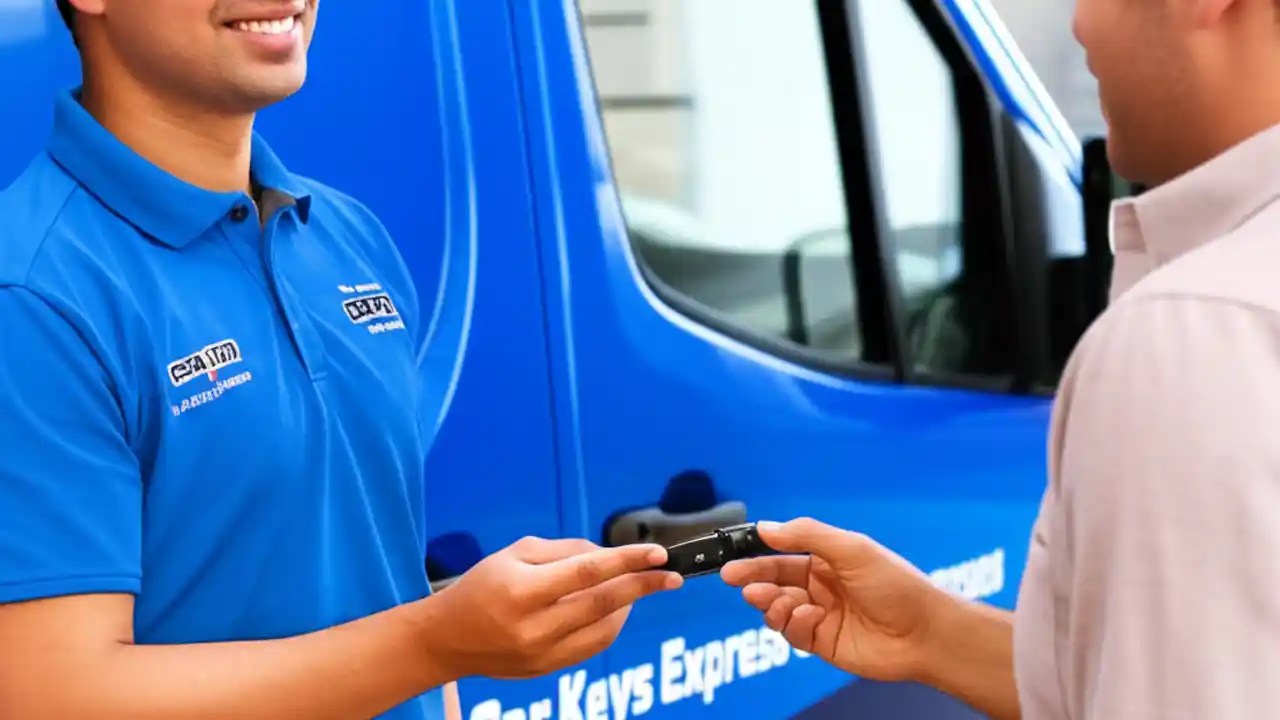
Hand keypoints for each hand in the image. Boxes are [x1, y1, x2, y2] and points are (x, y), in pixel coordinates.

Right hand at [429, 537, 682, 679]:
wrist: (447, 639)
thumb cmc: (483, 586)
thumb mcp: (515, 553)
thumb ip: (565, 550)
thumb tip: (608, 554)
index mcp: (522, 590)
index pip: (587, 572)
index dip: (627, 561)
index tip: (658, 554)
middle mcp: (533, 626)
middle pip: (603, 603)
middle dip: (643, 586)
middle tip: (671, 574)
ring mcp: (541, 653)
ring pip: (604, 629)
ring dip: (629, 605)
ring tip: (639, 586)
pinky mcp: (547, 670)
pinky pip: (592, 646)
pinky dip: (611, 624)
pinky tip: (618, 608)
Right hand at [720, 518, 952, 682]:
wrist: (924, 632)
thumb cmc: (895, 584)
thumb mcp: (851, 549)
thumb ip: (807, 535)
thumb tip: (766, 527)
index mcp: (826, 561)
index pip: (781, 556)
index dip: (756, 556)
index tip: (733, 557)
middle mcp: (820, 588)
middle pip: (774, 583)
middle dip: (753, 580)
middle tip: (735, 580)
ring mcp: (820, 616)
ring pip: (779, 610)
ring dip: (771, 603)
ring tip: (775, 601)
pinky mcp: (823, 643)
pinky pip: (795, 634)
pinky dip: (796, 624)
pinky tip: (810, 616)